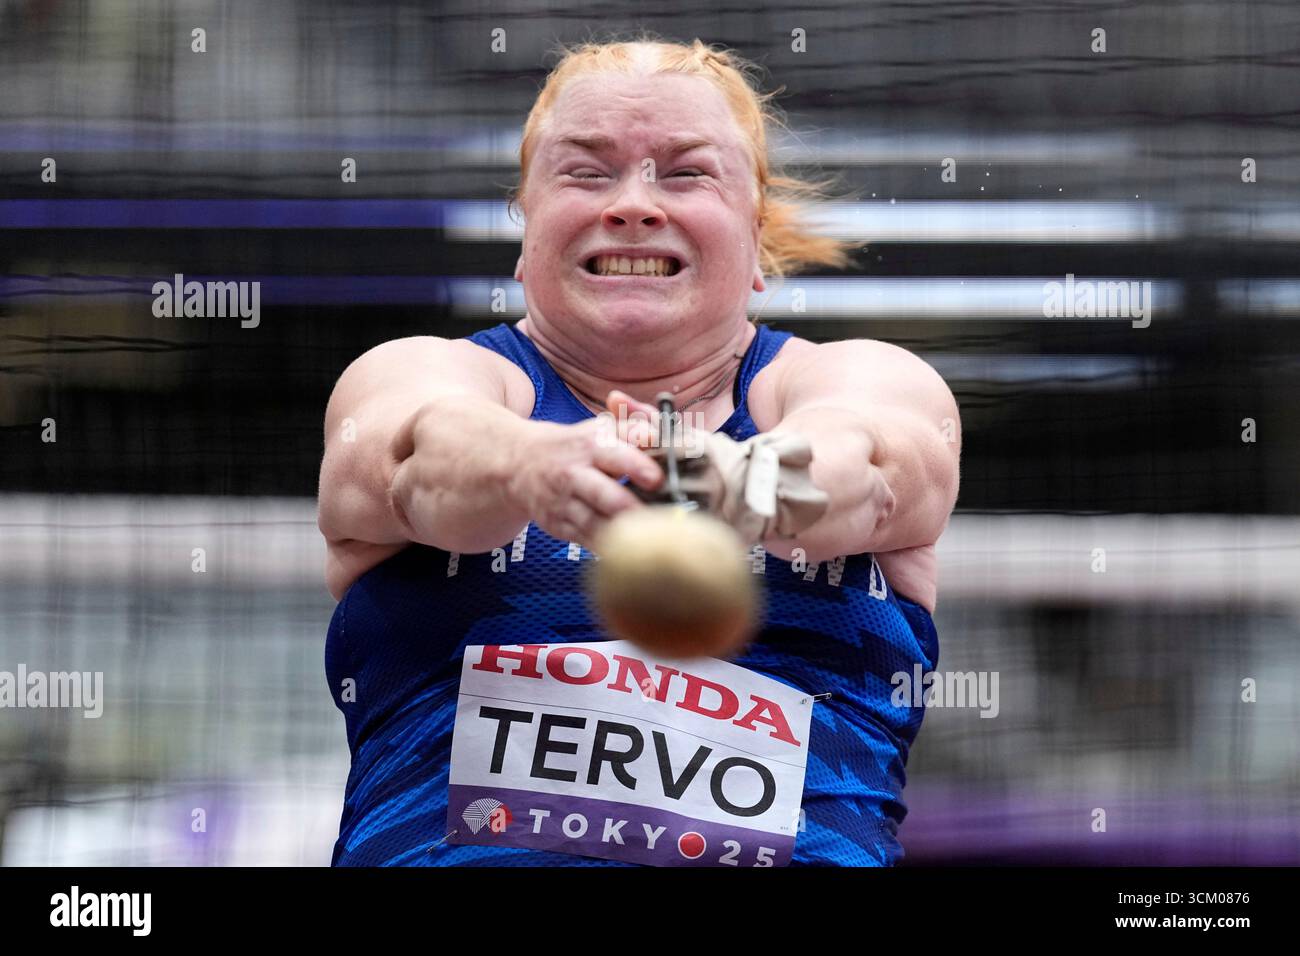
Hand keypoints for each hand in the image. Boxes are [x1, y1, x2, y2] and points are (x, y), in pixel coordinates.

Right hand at [506, 406, 663, 550]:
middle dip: (634, 508)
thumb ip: (636, 428)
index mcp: (590, 445)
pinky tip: (628, 547)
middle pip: (607, 496)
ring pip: (596, 524)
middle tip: (661, 517)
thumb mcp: (600, 429)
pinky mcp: (558, 525)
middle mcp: (574, 474)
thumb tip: (664, 436)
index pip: (618, 455)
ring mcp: (563, 502)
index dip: (640, 467)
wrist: (520, 462)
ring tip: (648, 536)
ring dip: (624, 532)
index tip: (658, 480)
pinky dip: (609, 546)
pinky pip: (587, 541)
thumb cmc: (574, 446)